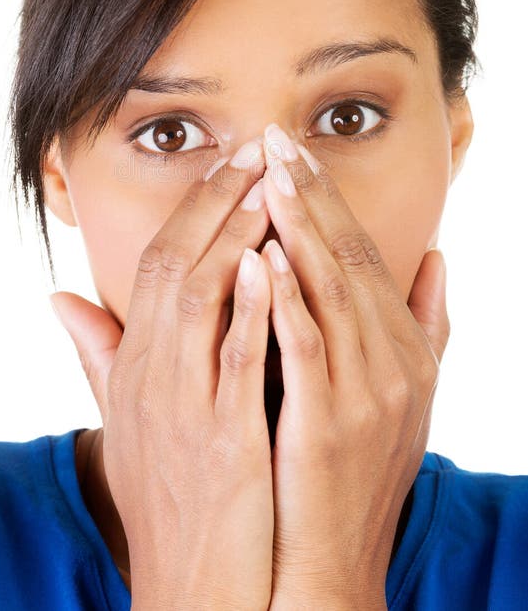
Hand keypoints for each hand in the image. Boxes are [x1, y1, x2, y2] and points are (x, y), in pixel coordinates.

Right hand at [50, 139, 275, 610]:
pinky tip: (271, 262)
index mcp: (137, 363)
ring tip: (269, 188)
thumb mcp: (124, 419)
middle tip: (257, 152)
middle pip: (174, 264)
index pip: (156, 263)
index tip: (229, 166)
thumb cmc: (166, 494)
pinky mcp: (221, 439)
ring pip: (199, 297)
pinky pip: (232, 359)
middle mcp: (152, 374)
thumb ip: (98, 352)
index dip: (192, 209)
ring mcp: (183, 404)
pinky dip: (249, 308)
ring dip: (234, 237)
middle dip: (216, 202)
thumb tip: (61, 297)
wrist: (192, 585)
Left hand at [258, 124, 448, 608]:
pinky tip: (261, 256)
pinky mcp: (330, 424)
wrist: (332, 561)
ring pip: (333, 290)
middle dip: (313, 196)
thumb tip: (440, 260)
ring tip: (270, 175)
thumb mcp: (407, 395)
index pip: (366, 255)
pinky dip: (287, 298)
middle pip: (351, 259)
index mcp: (405, 348)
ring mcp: (365, 393)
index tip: (296, 153)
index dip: (331, 201)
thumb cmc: (357, 469)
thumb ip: (425, 324)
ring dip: (300, 229)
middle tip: (277, 140)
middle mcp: (393, 363)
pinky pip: (307, 346)